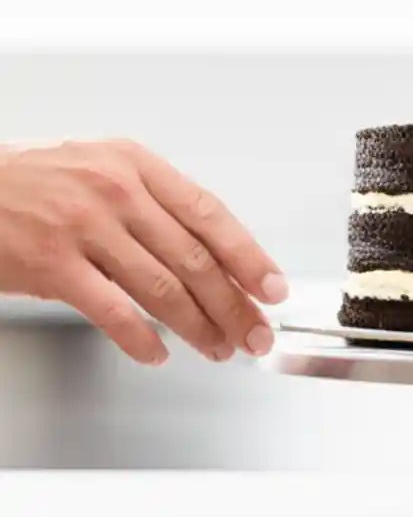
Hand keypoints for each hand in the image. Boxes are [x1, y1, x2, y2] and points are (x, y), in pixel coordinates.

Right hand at [0, 140, 287, 364]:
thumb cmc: (33, 181)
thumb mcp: (100, 168)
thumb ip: (153, 202)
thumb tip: (213, 255)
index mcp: (136, 164)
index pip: (211, 215)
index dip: (249, 257)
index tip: (274, 289)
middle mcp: (116, 190)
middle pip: (195, 258)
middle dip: (234, 304)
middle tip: (256, 334)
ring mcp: (83, 226)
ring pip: (163, 287)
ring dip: (199, 326)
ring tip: (219, 348)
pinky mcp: (51, 263)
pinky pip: (112, 311)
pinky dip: (141, 338)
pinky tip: (159, 353)